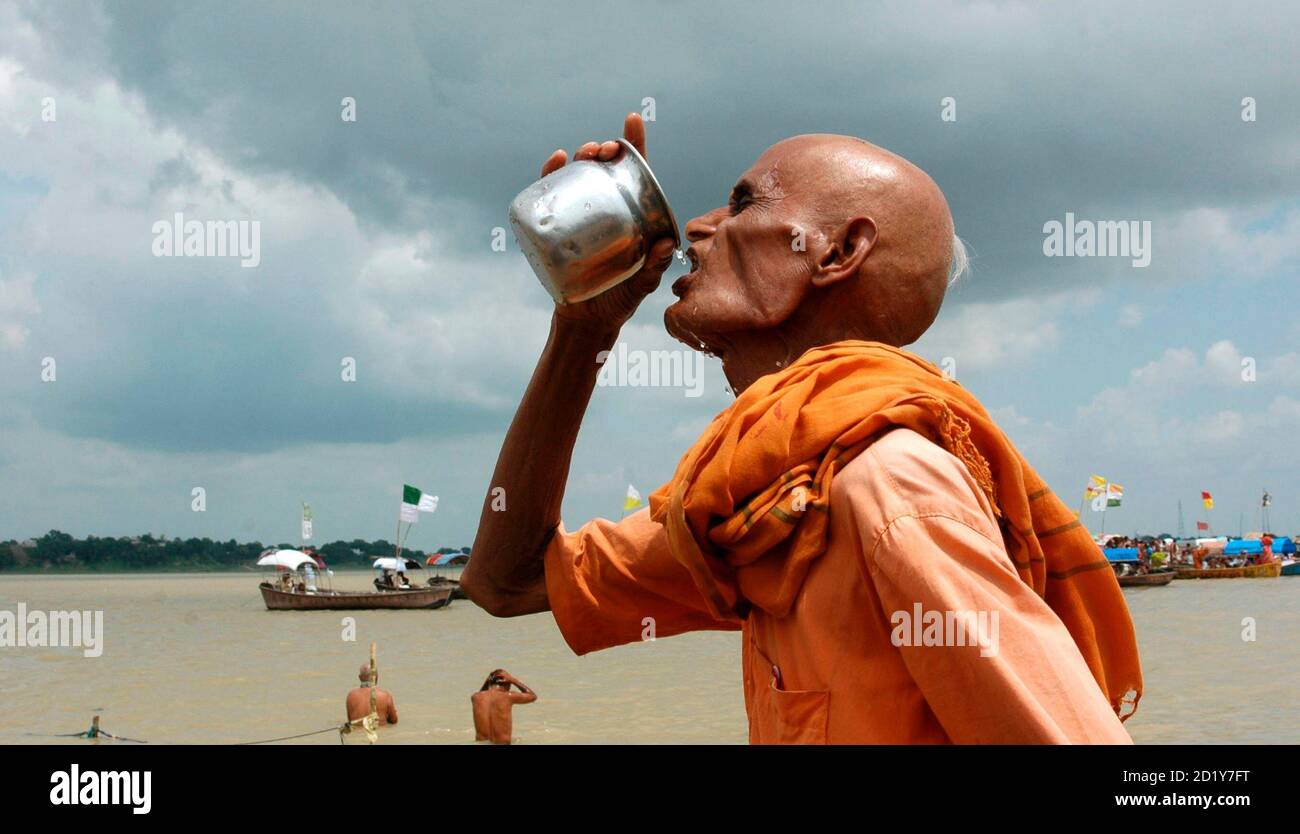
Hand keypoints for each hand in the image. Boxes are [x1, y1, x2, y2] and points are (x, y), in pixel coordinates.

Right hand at [540, 113, 676, 330]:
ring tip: (584, 152)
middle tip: (604, 150)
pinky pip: (551, 194)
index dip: (634, 144)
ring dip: (580, 156)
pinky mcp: (556, 225)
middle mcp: (606, 208)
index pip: (635, 173)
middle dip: (604, 149)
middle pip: (605, 169)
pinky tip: (556, 162)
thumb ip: (656, 267)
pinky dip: (551, 173)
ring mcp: (580, 215)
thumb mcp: (643, 284)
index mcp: (631, 215)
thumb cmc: (620, 299)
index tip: (633, 119)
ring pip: (579, 175)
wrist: (587, 321)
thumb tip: (667, 243)